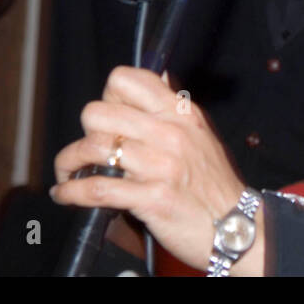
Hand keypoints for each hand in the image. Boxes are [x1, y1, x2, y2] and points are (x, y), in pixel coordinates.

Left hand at [51, 66, 264, 274]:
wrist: (237, 225)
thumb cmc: (215, 183)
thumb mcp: (201, 133)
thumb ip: (175, 108)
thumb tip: (160, 77)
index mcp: (181, 113)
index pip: (126, 80)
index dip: (108, 96)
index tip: (108, 117)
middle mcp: (169, 133)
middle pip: (98, 113)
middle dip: (86, 132)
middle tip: (92, 149)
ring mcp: (160, 165)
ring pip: (92, 148)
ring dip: (69, 163)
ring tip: (69, 173)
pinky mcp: (151, 198)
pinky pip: (96, 188)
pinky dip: (71, 192)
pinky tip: (66, 194)